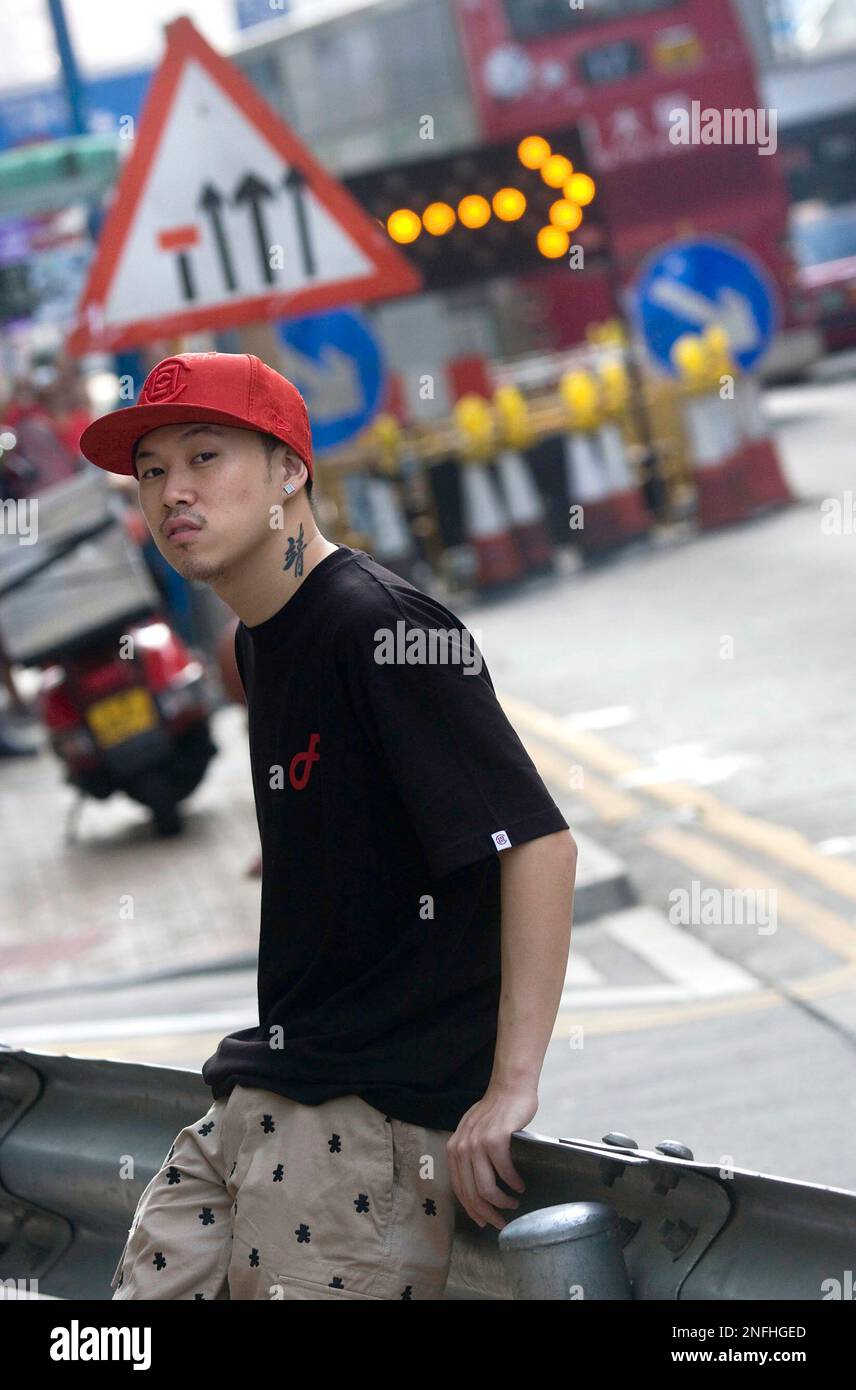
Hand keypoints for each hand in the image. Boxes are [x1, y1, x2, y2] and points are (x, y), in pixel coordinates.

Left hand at [446, 1081, 537, 1230]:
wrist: (510, 1087)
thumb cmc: (496, 1112)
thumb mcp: (473, 1134)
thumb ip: (470, 1157)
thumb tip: (478, 1189)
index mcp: (454, 1149)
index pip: (460, 1190)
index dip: (472, 1210)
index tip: (484, 1221)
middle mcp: (461, 1148)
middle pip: (472, 1194)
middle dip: (487, 1213)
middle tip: (501, 1221)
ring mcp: (477, 1143)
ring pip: (486, 1188)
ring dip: (502, 1201)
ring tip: (513, 1203)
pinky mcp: (496, 1139)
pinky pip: (504, 1171)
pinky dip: (514, 1183)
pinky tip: (520, 1185)